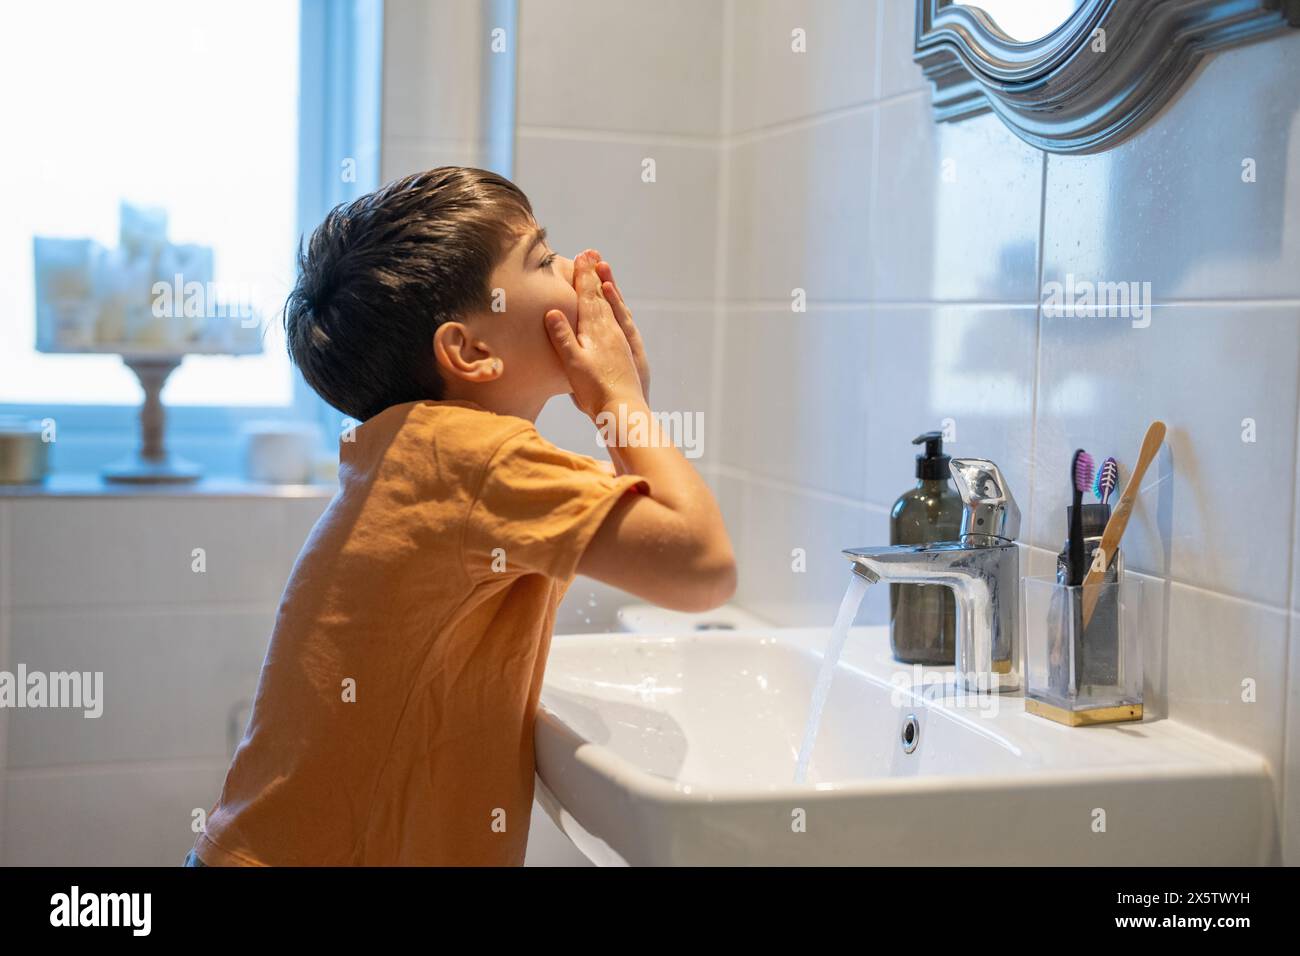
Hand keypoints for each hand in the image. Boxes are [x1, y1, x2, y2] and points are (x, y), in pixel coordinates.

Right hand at [545, 250, 643, 420]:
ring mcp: (621, 339)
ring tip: (605, 272)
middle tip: (592, 253)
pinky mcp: (627, 351)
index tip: (581, 256)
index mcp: (596, 329)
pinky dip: (617, 307)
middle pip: (602, 296)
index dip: (583, 275)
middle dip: (595, 274)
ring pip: (614, 306)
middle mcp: (611, 329)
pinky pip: (621, 320)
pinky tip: (617, 309)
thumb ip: (563, 336)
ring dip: (607, 287)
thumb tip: (553, 311)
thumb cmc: (594, 390)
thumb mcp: (572, 363)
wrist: (622, 409)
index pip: (588, 295)